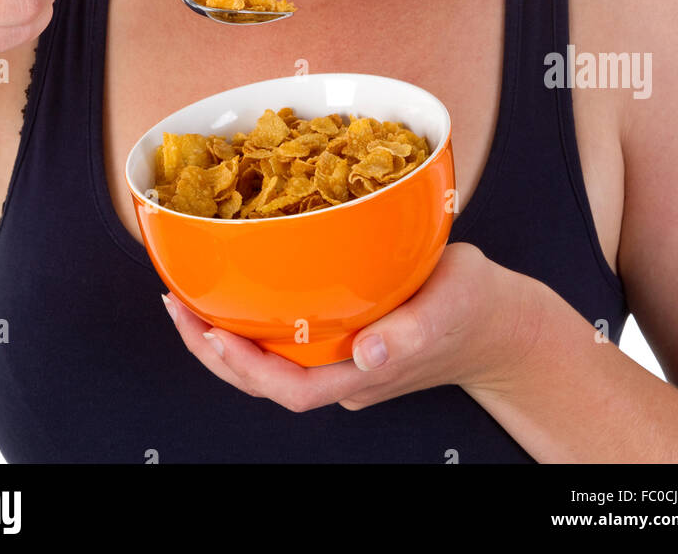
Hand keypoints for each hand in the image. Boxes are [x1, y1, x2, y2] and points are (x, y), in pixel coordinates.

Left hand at [161, 241, 540, 411]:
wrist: (501, 322)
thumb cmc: (475, 310)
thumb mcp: (450, 309)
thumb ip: (412, 333)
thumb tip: (370, 353)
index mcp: (362, 374)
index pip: (288, 389)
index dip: (243, 368)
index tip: (210, 332)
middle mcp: (342, 372)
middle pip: (263, 380)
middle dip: (212, 351)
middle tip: (176, 306)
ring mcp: (341, 357)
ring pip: (268, 361)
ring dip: (223, 335)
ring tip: (188, 298)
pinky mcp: (344, 334)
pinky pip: (287, 336)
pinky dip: (254, 317)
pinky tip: (238, 287)